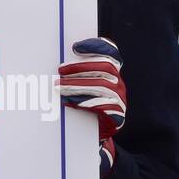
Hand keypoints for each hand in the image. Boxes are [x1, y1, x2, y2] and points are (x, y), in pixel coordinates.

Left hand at [57, 37, 126, 175]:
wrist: (94, 132)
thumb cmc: (86, 103)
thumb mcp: (83, 85)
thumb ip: (77, 73)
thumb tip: (58, 62)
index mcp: (113, 72)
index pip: (111, 53)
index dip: (96, 46)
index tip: (75, 47)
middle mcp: (119, 83)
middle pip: (105, 68)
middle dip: (80, 67)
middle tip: (60, 70)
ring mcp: (120, 99)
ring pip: (102, 86)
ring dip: (77, 85)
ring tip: (59, 86)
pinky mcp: (118, 116)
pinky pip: (102, 106)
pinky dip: (84, 102)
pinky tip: (68, 101)